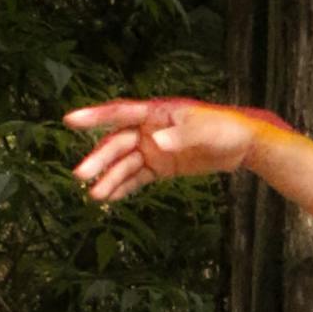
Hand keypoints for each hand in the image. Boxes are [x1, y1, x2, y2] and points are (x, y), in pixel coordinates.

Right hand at [66, 96, 263, 201]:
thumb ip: (179, 137)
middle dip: (99, 159)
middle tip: (81, 175)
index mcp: (156, 113)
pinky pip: (138, 177)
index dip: (94, 117)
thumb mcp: (204, 130)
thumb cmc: (223, 128)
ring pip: (125, 164)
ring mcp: (153, 148)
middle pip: (117, 143)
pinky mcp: (162, 166)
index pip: (119, 113)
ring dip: (110, 178)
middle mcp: (149, 129)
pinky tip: (110, 198)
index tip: (70, 120)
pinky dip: (125, 187)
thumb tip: (155, 142)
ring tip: (94, 196)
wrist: (242, 145)